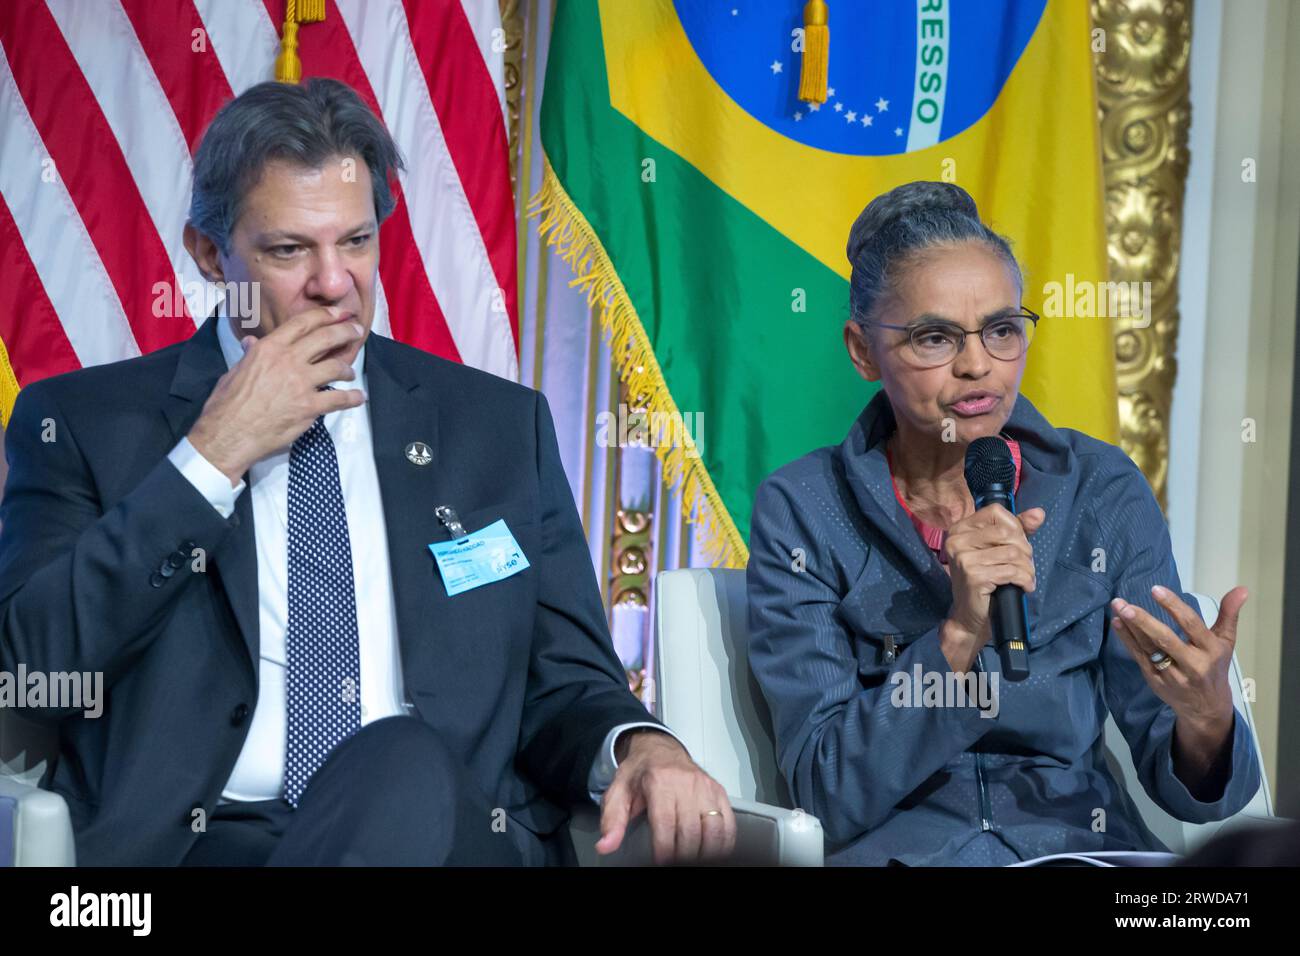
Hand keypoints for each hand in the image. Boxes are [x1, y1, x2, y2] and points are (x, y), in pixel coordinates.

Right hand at [187, 307, 367, 483]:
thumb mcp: (235, 371)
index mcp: (269, 348)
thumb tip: (250, 342)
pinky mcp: (309, 407)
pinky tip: (359, 397)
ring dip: (348, 369)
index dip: (326, 315)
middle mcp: (288, 360)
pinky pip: (339, 399)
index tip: (340, 313)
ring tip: (351, 373)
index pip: (303, 323)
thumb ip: (250, 355)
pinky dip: (352, 398)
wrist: (228, 433)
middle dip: (346, 332)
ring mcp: (301, 383)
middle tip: (357, 332)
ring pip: (336, 367)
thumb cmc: (227, 403)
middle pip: (325, 339)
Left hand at [596, 730, 735, 863]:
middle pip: (690, 830)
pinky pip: (728, 822)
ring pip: (714, 828)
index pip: (665, 823)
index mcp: (659, 781)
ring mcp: (705, 787)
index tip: (660, 861)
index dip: (664, 849)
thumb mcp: (618, 792)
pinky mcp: (719, 791)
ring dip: (705, 851)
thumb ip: (612, 820)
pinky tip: (714, 852)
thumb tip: (606, 845)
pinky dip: (724, 842)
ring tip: (693, 859)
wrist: (660, 750)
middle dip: (682, 854)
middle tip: (674, 862)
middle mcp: (686, 783)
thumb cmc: (640, 774)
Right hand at [940, 504, 1044, 671]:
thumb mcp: (999, 550)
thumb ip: (1018, 529)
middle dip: (1025, 551)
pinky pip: (1012, 571)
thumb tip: (1039, 513)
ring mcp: (964, 558)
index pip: (996, 512)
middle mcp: (957, 540)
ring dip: (1027, 568)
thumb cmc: (985, 580)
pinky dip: (1024, 580)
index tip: (1017, 545)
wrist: (969, 616)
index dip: (1015, 527)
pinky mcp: (974, 576)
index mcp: (959, 529)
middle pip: (1008, 533)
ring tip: (1025, 578)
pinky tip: (1024, 587)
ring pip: (1013, 553)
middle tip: (1025, 566)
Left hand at [1109, 585, 1242, 731]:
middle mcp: (1192, 664)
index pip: (1191, 625)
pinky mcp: (1155, 680)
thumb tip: (1242, 589)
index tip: (1155, 590)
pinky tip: (1118, 623)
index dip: (1173, 606)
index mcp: (1211, 650)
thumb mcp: (1225, 642)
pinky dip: (1127, 639)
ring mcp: (1172, 674)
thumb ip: (1229, 614)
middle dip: (1144, 621)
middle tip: (1125, 604)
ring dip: (1130, 627)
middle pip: (1166, 639)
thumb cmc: (1215, 667)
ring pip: (1149, 648)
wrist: (1206, 708)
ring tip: (1118, 606)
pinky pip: (1139, 657)